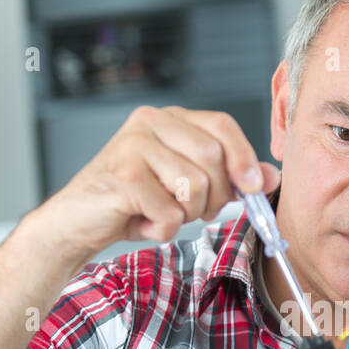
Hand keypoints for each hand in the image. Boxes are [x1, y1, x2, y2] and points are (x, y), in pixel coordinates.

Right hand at [34, 105, 281, 255]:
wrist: (77, 224)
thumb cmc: (133, 204)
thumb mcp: (186, 188)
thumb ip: (228, 178)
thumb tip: (272, 176)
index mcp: (167, 119)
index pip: (221, 125)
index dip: (244, 157)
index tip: (255, 186)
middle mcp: (149, 123)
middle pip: (212, 157)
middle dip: (213, 195)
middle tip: (192, 210)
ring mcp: (132, 147)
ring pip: (193, 186)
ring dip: (185, 214)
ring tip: (160, 213)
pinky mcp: (122, 177)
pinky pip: (169, 212)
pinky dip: (161, 229)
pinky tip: (142, 222)